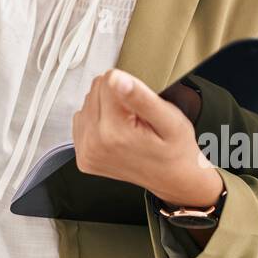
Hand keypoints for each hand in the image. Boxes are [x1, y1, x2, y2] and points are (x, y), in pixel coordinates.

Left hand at [72, 69, 222, 206]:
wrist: (173, 178)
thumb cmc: (174, 150)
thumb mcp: (169, 119)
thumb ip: (141, 97)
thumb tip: (117, 79)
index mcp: (114, 132)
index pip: (108, 80)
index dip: (129, 87)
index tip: (141, 106)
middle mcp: (94, 143)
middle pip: (96, 90)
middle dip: (117, 97)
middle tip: (137, 117)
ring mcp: (86, 152)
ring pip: (88, 102)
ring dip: (107, 108)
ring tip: (128, 126)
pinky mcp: (83, 156)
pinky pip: (83, 119)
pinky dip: (99, 121)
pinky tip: (116, 132)